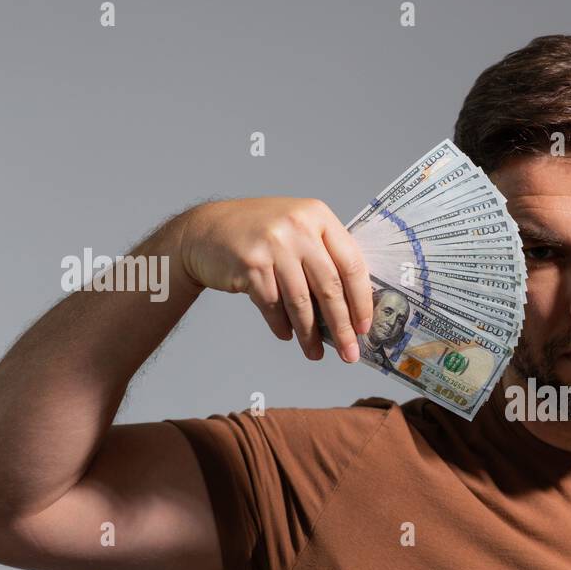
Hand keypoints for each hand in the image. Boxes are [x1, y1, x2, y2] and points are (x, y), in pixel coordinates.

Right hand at [177, 197, 371, 361]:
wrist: (205, 230)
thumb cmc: (260, 235)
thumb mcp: (298, 229)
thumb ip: (325, 255)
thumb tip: (354, 308)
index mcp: (318, 215)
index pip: (352, 263)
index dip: (361, 300)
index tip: (365, 327)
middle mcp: (298, 226)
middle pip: (330, 287)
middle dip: (342, 326)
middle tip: (349, 353)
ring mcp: (273, 244)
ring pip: (300, 301)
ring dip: (310, 334)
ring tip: (315, 354)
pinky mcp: (250, 264)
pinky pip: (272, 305)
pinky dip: (281, 325)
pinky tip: (286, 335)